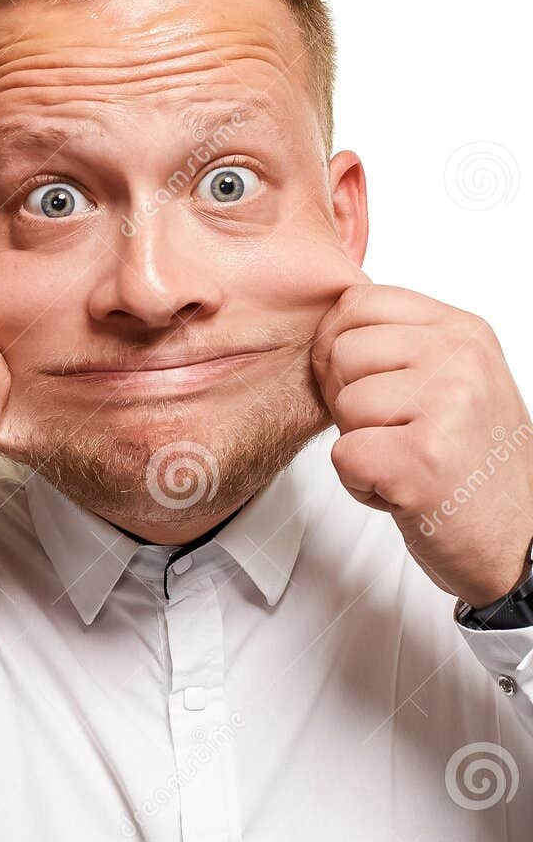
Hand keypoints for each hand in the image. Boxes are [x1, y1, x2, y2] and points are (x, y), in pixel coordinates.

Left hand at [311, 284, 532, 608]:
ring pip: (341, 403)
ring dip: (358, 443)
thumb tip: (328, 321)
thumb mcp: (452, 380)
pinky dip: (360, 483)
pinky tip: (402, 489)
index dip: (339, 347)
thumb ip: (400, 343)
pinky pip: (344, 455)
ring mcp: (446, 407)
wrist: (517, 538)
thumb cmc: (472, 461)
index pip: (357, 302)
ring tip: (406, 460)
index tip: (370, 384)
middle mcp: (461, 359)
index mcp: (464, 331)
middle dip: (348, 399)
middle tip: (396, 433)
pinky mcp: (422, 460)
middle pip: (340, 351)